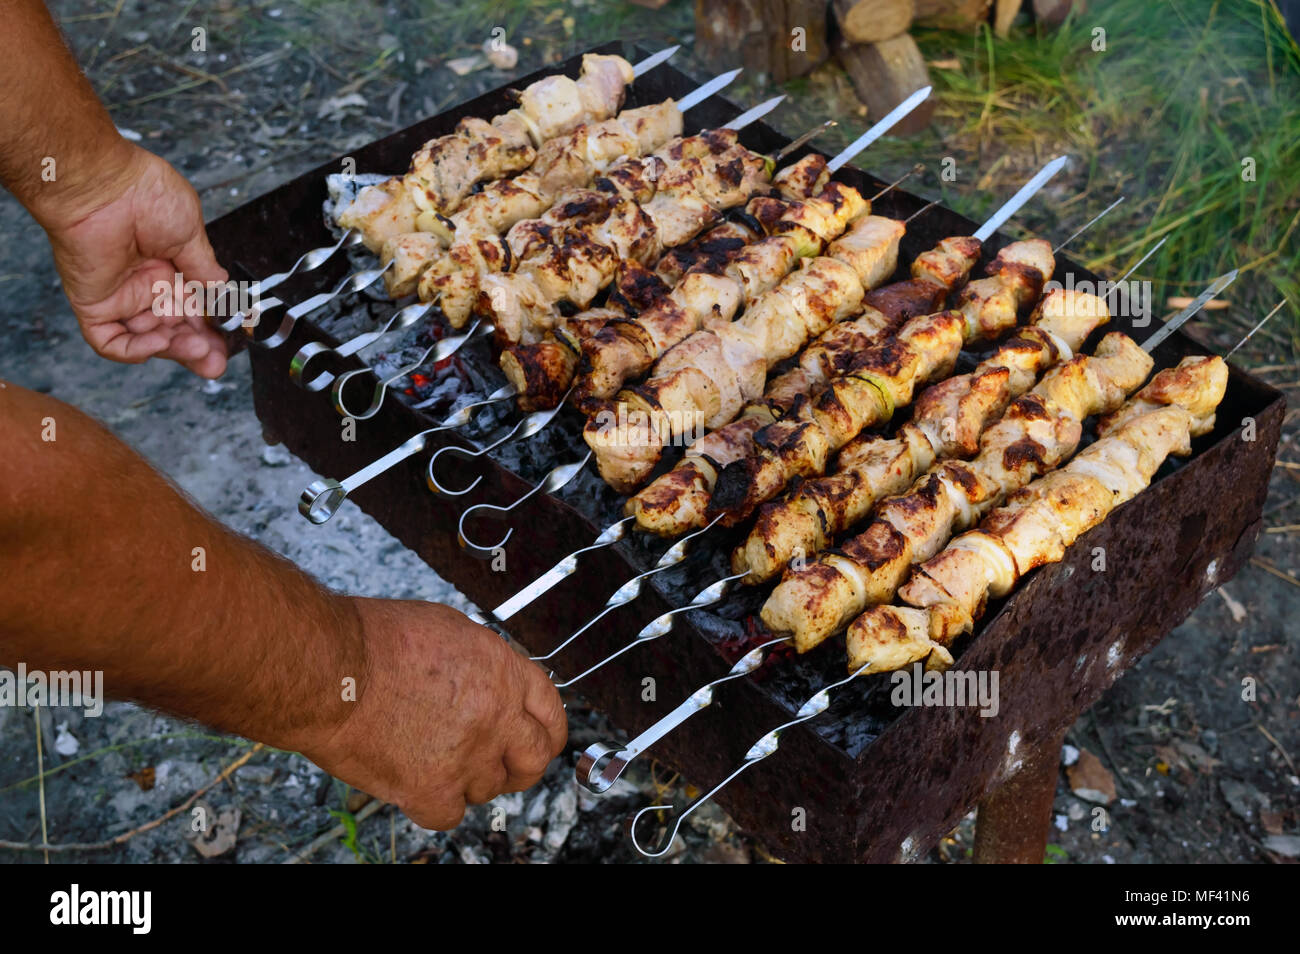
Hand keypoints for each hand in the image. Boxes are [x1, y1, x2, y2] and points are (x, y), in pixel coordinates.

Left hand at [41, 144, 229, 377]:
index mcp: (169, 267)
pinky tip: (158, 343)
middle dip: (196, 349)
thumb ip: (204, 268)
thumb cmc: (145, 195)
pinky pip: (110, 341)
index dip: (210, 328)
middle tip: (216, 362)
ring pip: (148, 339)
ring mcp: (120, 296)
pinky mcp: (94, 304)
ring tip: (197, 349)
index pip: (192, 309)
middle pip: (173, 329)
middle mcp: (145, 284)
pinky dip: (134, 350)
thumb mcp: (191, 234)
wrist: (105, 186)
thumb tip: (221, 290)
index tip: (230, 341)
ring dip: (173, 349)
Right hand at [302, 597, 567, 830]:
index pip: (551, 711)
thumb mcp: (450, 630)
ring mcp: (467, 756)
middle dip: (520, 762)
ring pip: (489, 788)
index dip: (547, 728)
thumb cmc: (372, 640)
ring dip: (467, 778)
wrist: (329, 669)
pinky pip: (450, 814)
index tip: (540, 738)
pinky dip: (435, 804)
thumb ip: (483, 664)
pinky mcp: (431, 790)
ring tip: (433, 754)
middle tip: (498, 760)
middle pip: (534, 758)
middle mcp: (495, 716)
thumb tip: (494, 683)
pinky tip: (417, 781)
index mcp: (503, 672)